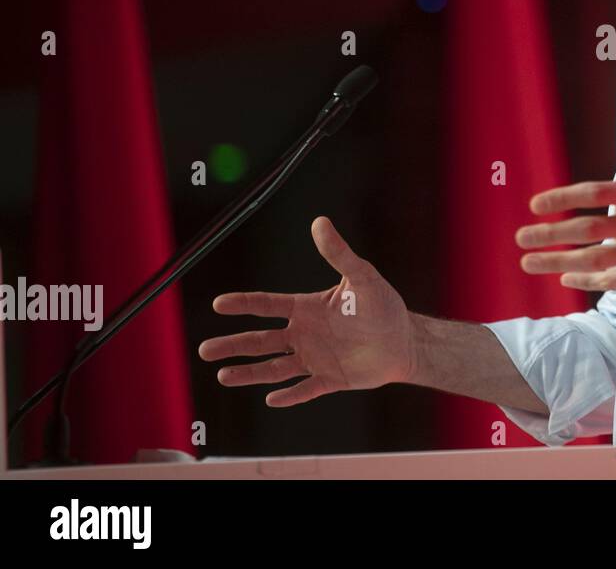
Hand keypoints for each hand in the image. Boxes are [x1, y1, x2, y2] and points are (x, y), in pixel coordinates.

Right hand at [198, 217, 414, 406]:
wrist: (404, 340)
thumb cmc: (383, 306)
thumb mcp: (363, 277)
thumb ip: (339, 253)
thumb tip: (321, 222)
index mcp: (308, 308)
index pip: (268, 305)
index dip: (244, 304)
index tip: (219, 304)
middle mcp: (305, 334)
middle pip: (262, 340)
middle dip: (233, 345)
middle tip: (205, 350)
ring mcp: (315, 358)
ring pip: (275, 367)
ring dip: (250, 372)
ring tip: (223, 376)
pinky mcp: (330, 379)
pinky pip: (306, 390)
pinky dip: (290, 396)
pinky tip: (271, 399)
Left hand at [514, 92, 615, 290]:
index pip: (594, 193)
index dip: (562, 198)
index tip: (535, 205)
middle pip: (588, 229)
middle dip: (549, 235)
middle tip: (520, 237)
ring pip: (595, 259)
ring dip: (558, 262)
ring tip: (529, 262)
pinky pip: (614, 279)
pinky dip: (589, 280)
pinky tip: (566, 276)